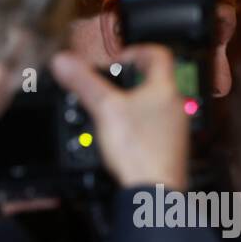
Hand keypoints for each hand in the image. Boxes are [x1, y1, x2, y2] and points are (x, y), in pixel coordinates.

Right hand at [49, 44, 187, 188]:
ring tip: (110, 110)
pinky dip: (136, 122)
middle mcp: (176, 107)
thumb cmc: (139, 151)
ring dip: (131, 102)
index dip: (136, 50)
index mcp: (166, 90)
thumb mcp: (104, 108)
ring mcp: (176, 128)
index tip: (118, 60)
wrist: (154, 190)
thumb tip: (64, 61)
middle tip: (108, 86)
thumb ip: (84, 82)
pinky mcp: (171, 146)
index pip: (159, 54)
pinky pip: (154, 125)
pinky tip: (121, 134)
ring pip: (153, 103)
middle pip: (154, 79)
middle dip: (128, 79)